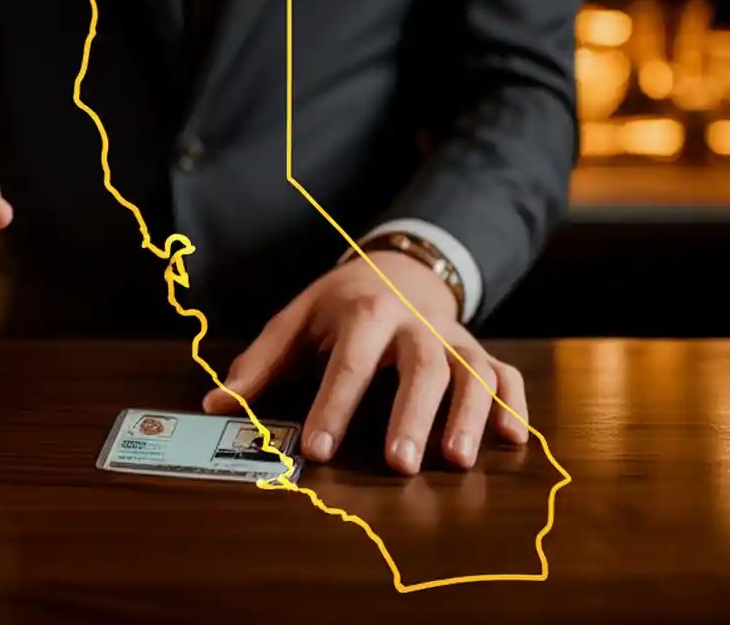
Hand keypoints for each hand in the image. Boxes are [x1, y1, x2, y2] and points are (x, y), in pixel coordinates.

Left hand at [202, 251, 528, 474]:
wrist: (396, 265)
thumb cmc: (340, 302)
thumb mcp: (296, 320)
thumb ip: (260, 364)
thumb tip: (216, 406)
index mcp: (364, 311)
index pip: (349, 362)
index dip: (333, 406)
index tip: (319, 448)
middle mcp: (415, 323)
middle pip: (422, 366)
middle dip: (411, 415)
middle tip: (399, 464)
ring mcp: (453, 336)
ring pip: (471, 371)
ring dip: (469, 415)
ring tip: (457, 460)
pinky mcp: (479, 349)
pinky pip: (505, 374)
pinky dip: (513, 404)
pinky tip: (514, 440)